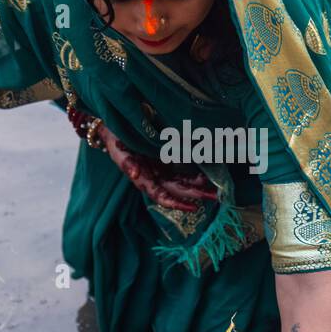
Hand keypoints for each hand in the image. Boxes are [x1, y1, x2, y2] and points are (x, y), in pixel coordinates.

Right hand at [96, 123, 218, 211]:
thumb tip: (135, 175)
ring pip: (183, 181)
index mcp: (143, 178)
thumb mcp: (118, 149)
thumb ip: (126, 163)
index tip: (192, 207)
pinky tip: (208, 172)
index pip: (161, 195)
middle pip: (177, 190)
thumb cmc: (116, 138)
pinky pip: (184, 167)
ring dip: (198, 186)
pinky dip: (195, 171)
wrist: (114, 125)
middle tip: (215, 197)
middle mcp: (155, 175)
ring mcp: (162, 167)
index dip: (176, 203)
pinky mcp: (168, 157)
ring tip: (216, 189)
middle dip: (196, 195)